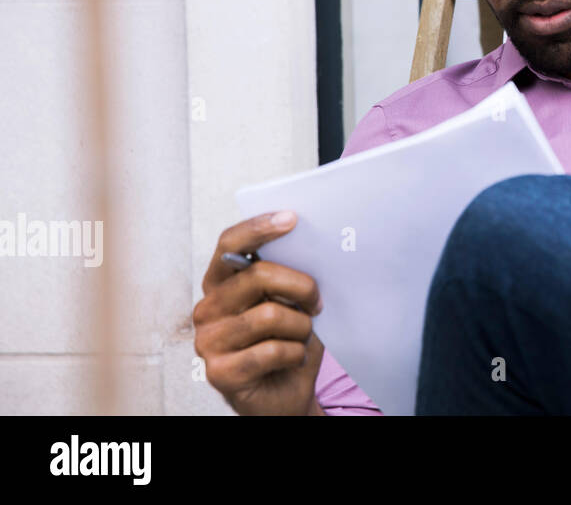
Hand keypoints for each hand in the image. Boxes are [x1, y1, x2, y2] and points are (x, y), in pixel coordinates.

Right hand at [194, 211, 324, 415]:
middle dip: (300, 285)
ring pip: (269, 315)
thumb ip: (288, 276)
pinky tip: (293, 358)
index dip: (258, 227)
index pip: (229, 243)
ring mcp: (208, 341)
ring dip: (300, 327)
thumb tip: (312, 247)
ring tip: (303, 336)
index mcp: (221, 284)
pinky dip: (294, 353)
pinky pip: (271, 351)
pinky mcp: (219, 373)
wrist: (285, 395)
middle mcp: (207, 309)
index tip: (292, 218)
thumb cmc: (287, 342)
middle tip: (318, 301)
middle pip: (257, 275)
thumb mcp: (291, 303)